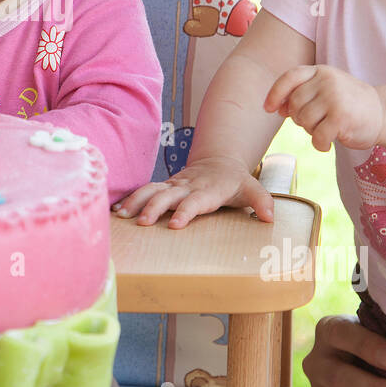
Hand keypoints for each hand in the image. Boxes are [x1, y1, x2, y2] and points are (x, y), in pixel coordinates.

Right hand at [111, 155, 273, 226]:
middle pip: (167, 195)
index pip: (195, 201)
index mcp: (208, 189)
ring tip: (122, 216)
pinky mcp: (164, 187)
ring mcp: (173, 185)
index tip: (174, 225)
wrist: (218, 161)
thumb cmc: (234, 181)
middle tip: (142, 223)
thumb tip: (269, 217)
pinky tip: (116, 211)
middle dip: (153, 207)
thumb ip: (262, 201)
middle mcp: (187, 185)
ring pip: (151, 190)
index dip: (185, 211)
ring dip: (136, 201)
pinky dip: (130, 199)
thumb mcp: (252, 188)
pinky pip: (145, 191)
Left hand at [264, 65, 384, 152]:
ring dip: (311, 131)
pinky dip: (319, 144)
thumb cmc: (349, 104)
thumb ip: (303, 94)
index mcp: (321, 71)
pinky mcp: (341, 117)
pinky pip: (317, 136)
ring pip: (304, 121)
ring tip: (326, 129)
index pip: (290, 77)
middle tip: (316, 123)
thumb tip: (276, 107)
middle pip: (295, 104)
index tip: (268, 108)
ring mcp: (335, 98)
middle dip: (300, 118)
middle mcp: (327, 81)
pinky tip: (328, 143)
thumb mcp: (326, 90)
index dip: (275, 93)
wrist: (384, 113)